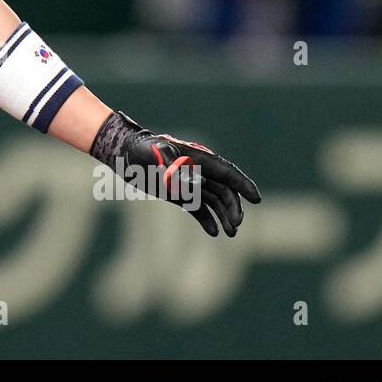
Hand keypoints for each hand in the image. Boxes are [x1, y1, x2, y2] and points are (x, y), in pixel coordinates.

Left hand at [92, 111, 261, 236]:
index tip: (256, 199)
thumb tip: (187, 182)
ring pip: (215, 201)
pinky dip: (207, 219)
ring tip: (231, 233)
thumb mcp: (154, 152)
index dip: (243, 185)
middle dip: (233, 207)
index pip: (227, 173)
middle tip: (236, 224)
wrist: (125, 153)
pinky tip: (213, 232)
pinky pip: (198, 208)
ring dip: (224, 216)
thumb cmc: (142, 148)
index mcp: (198, 159)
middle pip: (224, 190)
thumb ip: (170, 162)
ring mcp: (189, 183)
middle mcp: (198, 172)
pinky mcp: (179, 194)